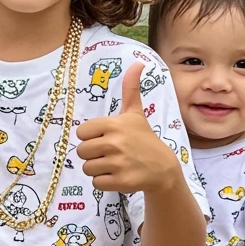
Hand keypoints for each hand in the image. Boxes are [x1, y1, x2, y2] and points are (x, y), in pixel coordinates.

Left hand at [76, 64, 177, 192]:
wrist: (162, 168)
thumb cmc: (144, 139)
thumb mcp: (136, 113)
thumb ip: (131, 89)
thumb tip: (138, 62)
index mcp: (115, 124)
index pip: (81, 133)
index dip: (90, 137)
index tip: (104, 138)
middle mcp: (115, 142)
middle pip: (82, 152)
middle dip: (92, 155)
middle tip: (109, 154)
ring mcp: (118, 163)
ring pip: (87, 169)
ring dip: (98, 169)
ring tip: (114, 165)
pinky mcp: (120, 182)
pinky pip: (96, 183)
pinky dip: (104, 182)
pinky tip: (117, 176)